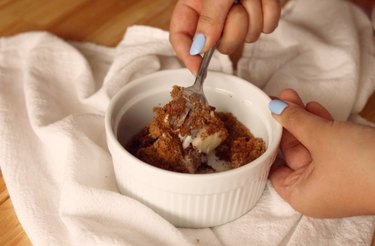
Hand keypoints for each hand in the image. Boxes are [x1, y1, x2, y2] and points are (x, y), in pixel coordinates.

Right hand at [169, 0, 280, 73]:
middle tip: (235, 7)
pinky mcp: (259, 14)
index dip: (187, 55)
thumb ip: (208, 19)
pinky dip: (268, 12)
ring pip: (246, 38)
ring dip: (253, 15)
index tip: (198, 69)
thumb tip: (200, 48)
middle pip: (219, 45)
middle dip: (232, 30)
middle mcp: (214, 14)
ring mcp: (238, 16)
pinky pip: (266, 27)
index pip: (181, 37)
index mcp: (195, 5)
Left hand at [269, 89, 374, 217]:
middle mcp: (315, 190)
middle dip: (287, 123)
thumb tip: (275, 108)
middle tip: (277, 99)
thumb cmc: (361, 163)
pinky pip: (329, 145)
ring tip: (291, 96)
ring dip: (303, 120)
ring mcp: (334, 177)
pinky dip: (322, 127)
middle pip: (292, 152)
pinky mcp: (350, 165)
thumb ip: (295, 121)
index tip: (262, 121)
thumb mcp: (321, 137)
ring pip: (311, 145)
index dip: (268, 143)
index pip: (273, 169)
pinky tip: (314, 107)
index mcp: (301, 196)